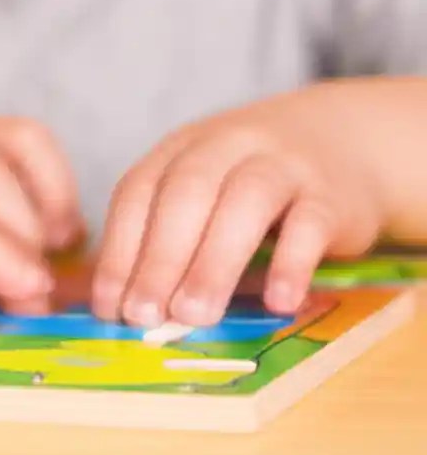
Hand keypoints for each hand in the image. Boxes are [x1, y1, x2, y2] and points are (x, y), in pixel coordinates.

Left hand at [91, 86, 382, 326]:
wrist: (346, 138)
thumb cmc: (253, 186)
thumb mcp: (203, 197)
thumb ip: (168, 241)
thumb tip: (126, 311)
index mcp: (180, 151)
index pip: (137, 193)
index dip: (119, 251)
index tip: (109, 307)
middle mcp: (226, 146)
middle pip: (186, 194)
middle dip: (159, 258)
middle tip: (144, 315)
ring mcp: (283, 164)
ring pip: (245, 202)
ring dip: (214, 263)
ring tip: (194, 316)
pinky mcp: (332, 193)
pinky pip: (311, 223)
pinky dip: (292, 262)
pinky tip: (277, 302)